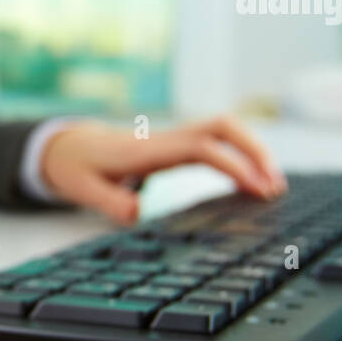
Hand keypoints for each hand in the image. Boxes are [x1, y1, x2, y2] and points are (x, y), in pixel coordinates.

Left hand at [40, 114, 286, 224]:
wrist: (65, 146)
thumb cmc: (75, 167)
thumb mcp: (81, 189)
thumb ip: (108, 202)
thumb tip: (136, 213)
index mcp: (147, 150)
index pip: (201, 148)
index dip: (232, 164)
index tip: (256, 189)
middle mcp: (166, 139)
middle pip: (222, 126)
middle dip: (254, 151)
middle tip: (276, 186)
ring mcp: (173, 139)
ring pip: (224, 130)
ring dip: (252, 152)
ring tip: (274, 187)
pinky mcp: (176, 146)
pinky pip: (216, 143)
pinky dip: (239, 158)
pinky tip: (252, 183)